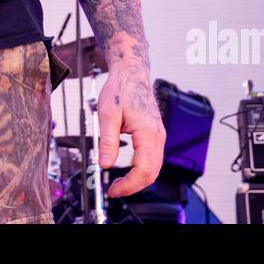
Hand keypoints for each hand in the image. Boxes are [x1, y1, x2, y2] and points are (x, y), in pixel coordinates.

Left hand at [97, 61, 165, 197]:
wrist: (131, 73)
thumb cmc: (120, 89)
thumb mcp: (107, 114)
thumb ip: (107, 141)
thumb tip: (105, 164)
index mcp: (148, 132)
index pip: (144, 170)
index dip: (129, 185)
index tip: (113, 190)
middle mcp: (157, 136)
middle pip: (152, 173)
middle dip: (134, 186)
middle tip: (114, 190)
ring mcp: (158, 136)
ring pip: (154, 168)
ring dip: (137, 179)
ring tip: (118, 183)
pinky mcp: (155, 134)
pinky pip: (152, 159)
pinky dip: (141, 170)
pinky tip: (127, 171)